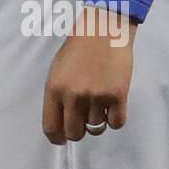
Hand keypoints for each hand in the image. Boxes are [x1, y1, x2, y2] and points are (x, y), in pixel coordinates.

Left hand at [42, 4, 137, 144]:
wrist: (104, 29)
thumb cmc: (78, 48)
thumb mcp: (57, 70)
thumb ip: (57, 96)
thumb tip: (60, 122)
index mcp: (54, 89)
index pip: (51, 127)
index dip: (57, 138)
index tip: (62, 139)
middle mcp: (73, 96)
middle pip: (74, 133)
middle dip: (78, 131)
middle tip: (83, 120)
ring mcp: (96, 96)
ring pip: (96, 128)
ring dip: (98, 120)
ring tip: (99, 103)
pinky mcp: (118, 95)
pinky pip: (116, 123)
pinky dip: (115, 119)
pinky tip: (112, 105)